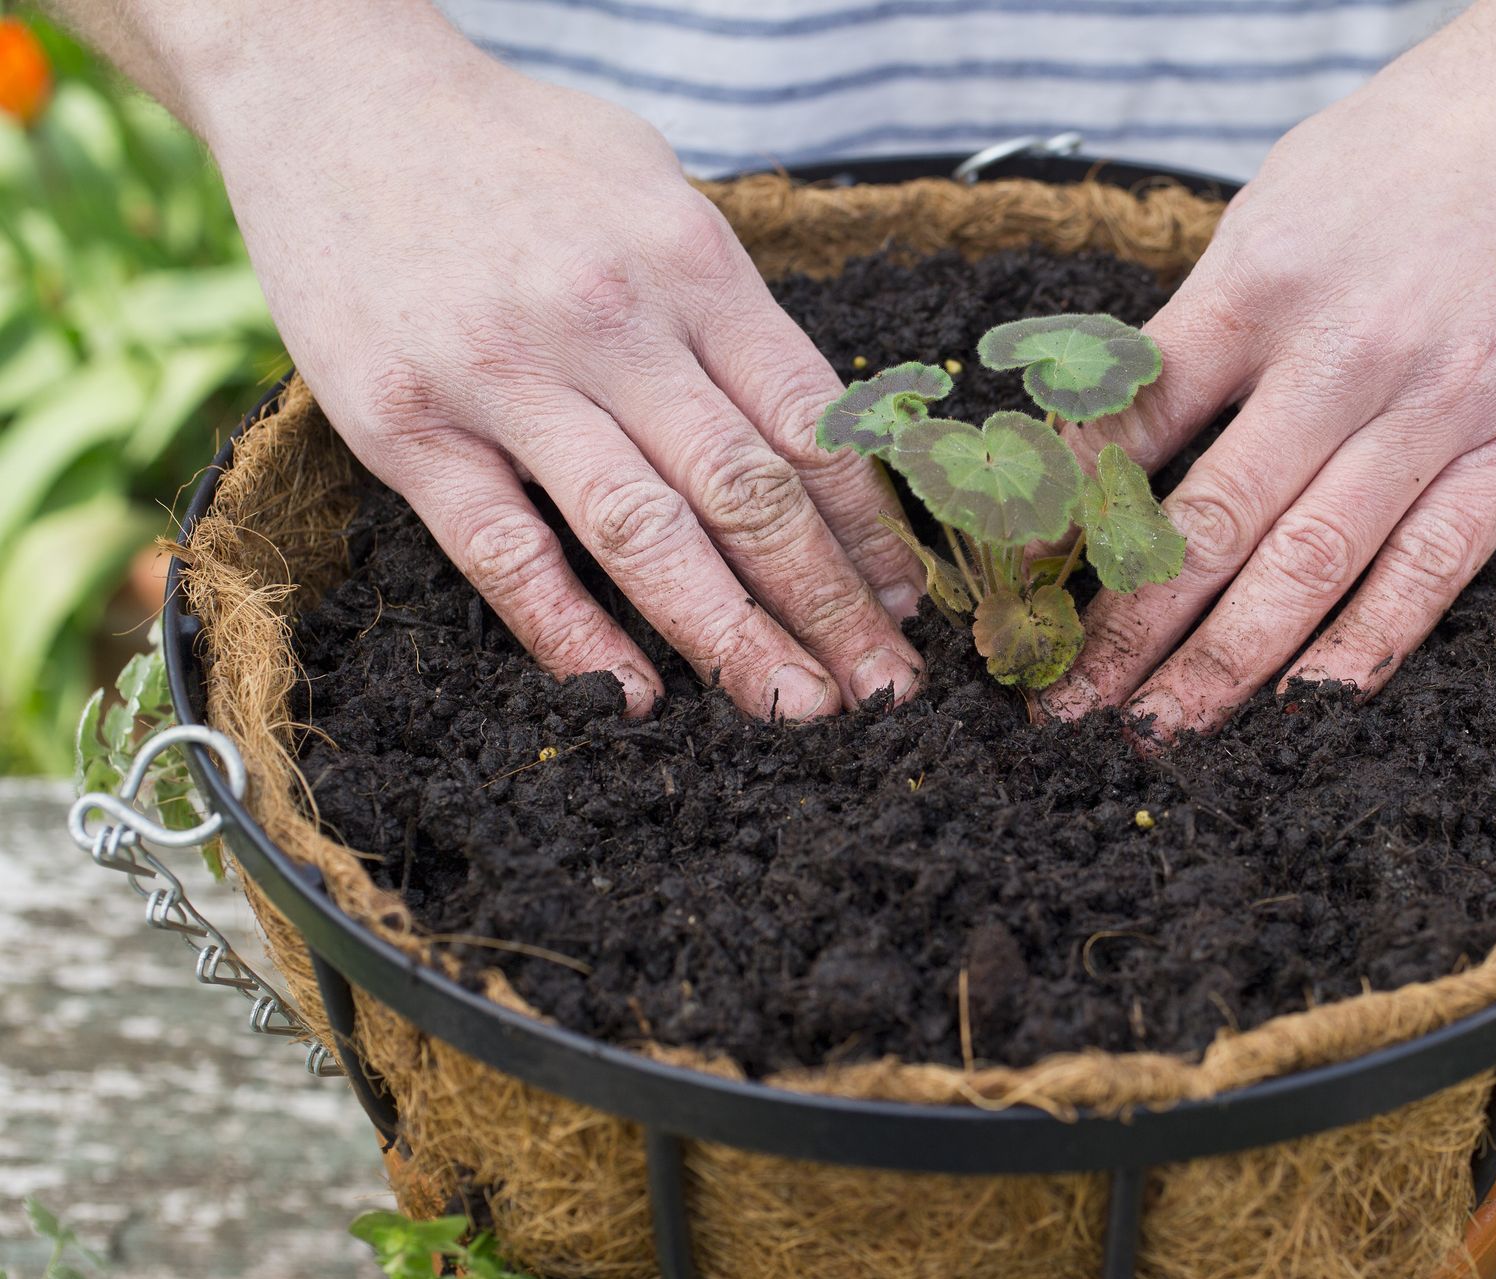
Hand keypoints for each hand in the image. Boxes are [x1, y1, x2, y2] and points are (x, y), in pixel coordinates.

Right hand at [198, 17, 923, 718]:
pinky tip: (633, 694)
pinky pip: (503, 550)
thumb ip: (730, 310)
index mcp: (689, 261)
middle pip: (746, 490)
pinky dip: (570, 632)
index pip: (809, 419)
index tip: (904, 602)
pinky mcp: (403, 423)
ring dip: (730, 637)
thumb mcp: (656, 188)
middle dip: (828, 603)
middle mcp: (610, 319)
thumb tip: (825, 434)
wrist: (333, 91)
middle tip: (886, 691)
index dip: (868, 526)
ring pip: (642, 533)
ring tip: (795, 711)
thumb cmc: (517, 149)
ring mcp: (503, 374)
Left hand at [1045, 0, 1495, 734]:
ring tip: (1157, 733)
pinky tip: (1305, 708)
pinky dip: (1366, 649)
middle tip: (1064, 707)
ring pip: (1311, 566)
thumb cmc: (1408, 145)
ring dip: (1224, 667)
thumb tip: (1116, 440)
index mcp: (1259, 284)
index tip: (1019, 593)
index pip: (1131, 428)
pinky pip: (1433, 569)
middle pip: (1209, 522)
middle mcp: (1345, 354)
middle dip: (1126, 631)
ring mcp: (1442, 405)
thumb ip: (1202, 324)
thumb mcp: (1271, 204)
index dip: (1065, 524)